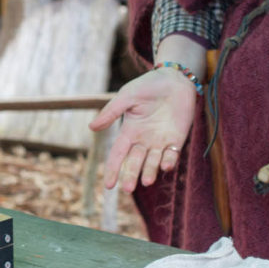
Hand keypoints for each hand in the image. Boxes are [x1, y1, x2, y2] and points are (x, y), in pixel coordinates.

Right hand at [89, 67, 196, 191]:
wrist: (175, 79)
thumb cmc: (149, 86)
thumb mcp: (127, 96)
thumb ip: (111, 112)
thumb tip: (91, 128)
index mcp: (129, 132)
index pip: (118, 154)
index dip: (113, 169)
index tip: (109, 186)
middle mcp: (143, 141)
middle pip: (134, 163)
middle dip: (131, 175)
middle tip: (128, 189)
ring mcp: (160, 142)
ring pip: (152, 163)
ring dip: (149, 172)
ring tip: (147, 181)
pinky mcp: (177, 140)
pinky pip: (172, 155)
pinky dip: (168, 162)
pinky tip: (165, 166)